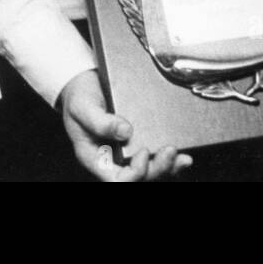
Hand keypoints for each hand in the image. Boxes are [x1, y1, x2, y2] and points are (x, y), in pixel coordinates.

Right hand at [58, 69, 192, 180]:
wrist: (84, 84)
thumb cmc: (78, 98)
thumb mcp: (83, 107)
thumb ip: (100, 121)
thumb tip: (125, 132)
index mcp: (95, 158)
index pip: (116, 180)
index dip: (134, 172)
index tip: (143, 151)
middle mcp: (112, 160)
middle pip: (138, 178)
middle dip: (157, 169)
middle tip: (170, 151)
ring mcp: (126, 153)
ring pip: (149, 172)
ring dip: (167, 168)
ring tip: (182, 158)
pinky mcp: (138, 142)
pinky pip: (155, 158)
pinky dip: (170, 160)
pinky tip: (183, 157)